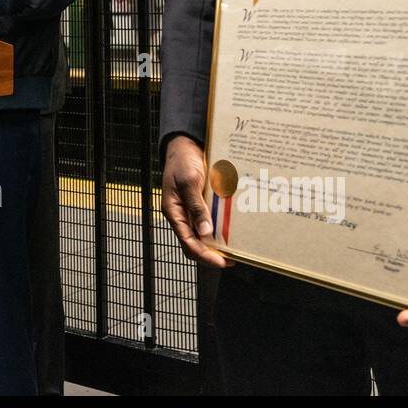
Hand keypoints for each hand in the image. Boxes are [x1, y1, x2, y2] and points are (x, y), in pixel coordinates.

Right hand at [161, 135, 231, 267]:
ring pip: (203, 234)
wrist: (185, 145)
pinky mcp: (200, 204)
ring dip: (217, 243)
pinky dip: (220, 228)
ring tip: (234, 248)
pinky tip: (231, 230)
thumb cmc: (182, 160)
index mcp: (173, 212)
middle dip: (212, 254)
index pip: (187, 242)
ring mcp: (191, 210)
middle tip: (231, 259)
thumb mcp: (189, 182)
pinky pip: (209, 221)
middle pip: (195, 243)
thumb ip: (196, 206)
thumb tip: (205, 231)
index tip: (221, 262)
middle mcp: (182, 214)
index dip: (204, 256)